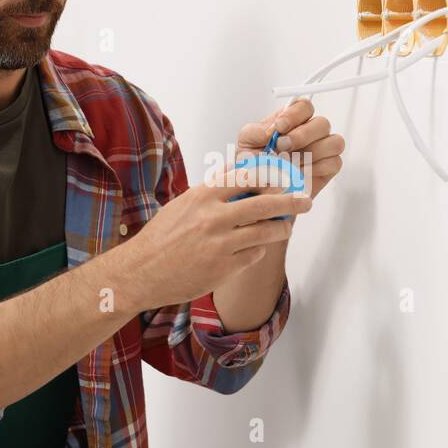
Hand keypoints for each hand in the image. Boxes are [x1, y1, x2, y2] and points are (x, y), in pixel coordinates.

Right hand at [121, 164, 312, 307]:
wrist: (141, 272)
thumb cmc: (161, 237)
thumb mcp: (183, 204)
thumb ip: (213, 191)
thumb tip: (240, 174)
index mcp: (204, 196)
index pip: (247, 177)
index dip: (271, 175)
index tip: (285, 176)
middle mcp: (214, 218)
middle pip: (265, 203)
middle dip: (291, 201)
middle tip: (306, 201)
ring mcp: (221, 244)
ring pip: (266, 232)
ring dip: (281, 228)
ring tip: (285, 227)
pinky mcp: (224, 268)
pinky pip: (254, 255)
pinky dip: (258, 250)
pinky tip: (253, 249)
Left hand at [235, 98, 345, 201]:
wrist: (256, 189)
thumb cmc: (253, 162)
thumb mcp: (246, 142)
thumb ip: (256, 131)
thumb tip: (272, 131)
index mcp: (292, 120)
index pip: (304, 106)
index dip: (294, 115)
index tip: (278, 127)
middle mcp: (309, 132)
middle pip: (322, 123)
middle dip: (302, 136)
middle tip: (282, 147)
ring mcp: (322, 150)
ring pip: (334, 142)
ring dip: (312, 153)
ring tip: (291, 163)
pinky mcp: (327, 169)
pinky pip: (334, 162)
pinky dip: (316, 168)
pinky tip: (300, 174)